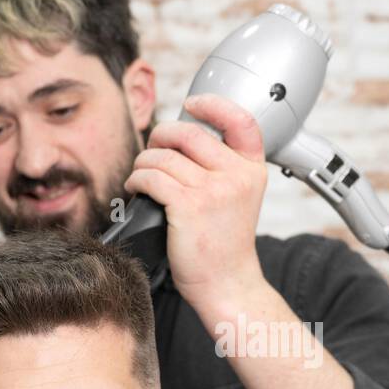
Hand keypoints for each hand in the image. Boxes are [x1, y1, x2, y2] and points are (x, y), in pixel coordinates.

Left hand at [123, 92, 267, 308]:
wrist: (227, 283)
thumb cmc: (226, 245)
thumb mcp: (239, 198)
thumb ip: (222, 168)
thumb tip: (180, 139)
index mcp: (252, 170)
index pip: (241, 121)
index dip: (214, 105)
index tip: (193, 104)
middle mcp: (236, 176)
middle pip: (188, 132)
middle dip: (161, 136)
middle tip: (153, 149)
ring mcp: (213, 190)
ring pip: (162, 156)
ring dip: (143, 164)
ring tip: (142, 178)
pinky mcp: (187, 206)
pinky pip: (151, 176)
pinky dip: (137, 180)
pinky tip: (137, 189)